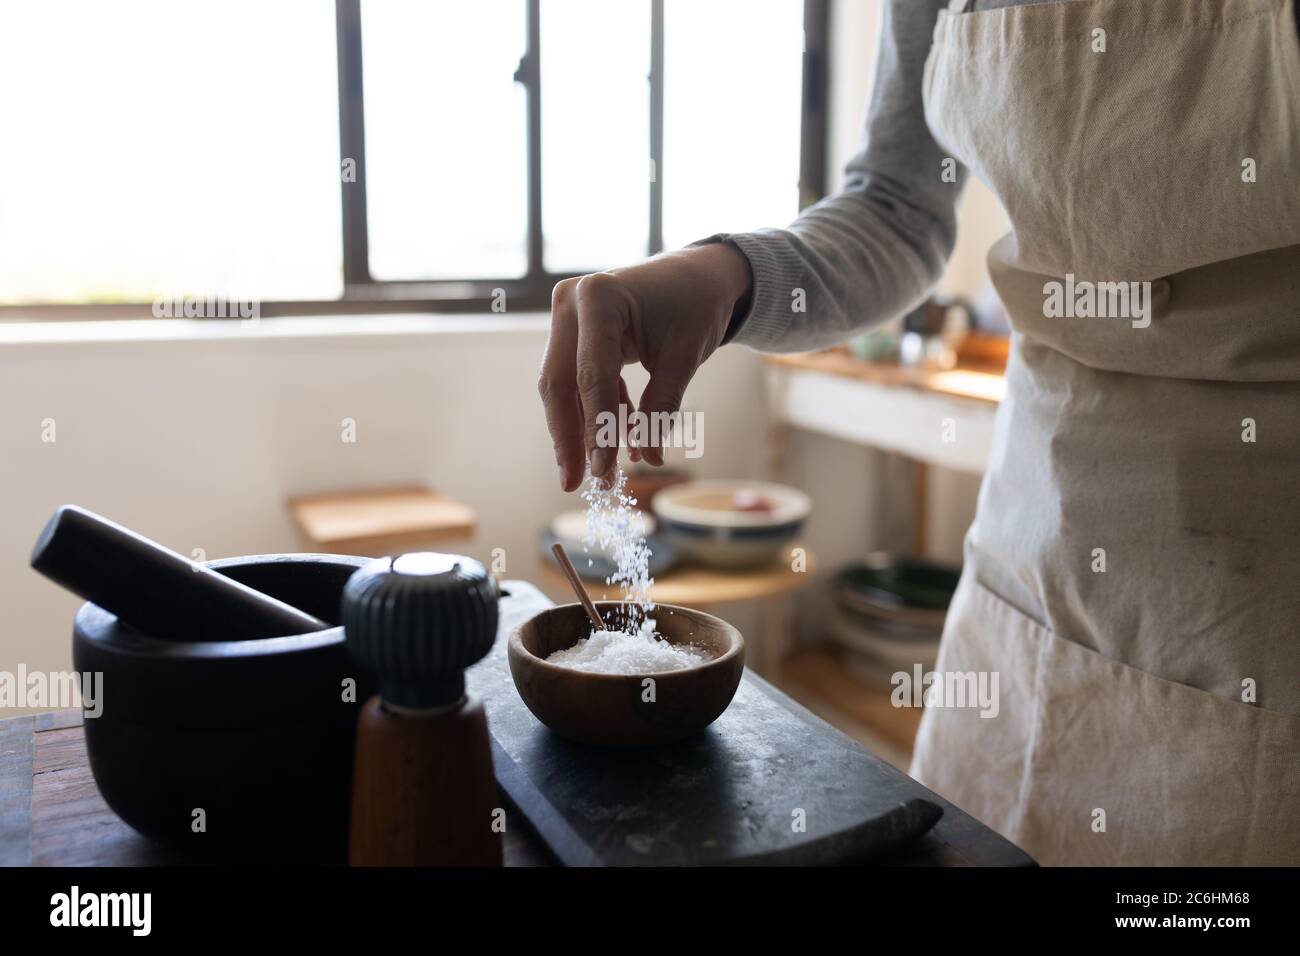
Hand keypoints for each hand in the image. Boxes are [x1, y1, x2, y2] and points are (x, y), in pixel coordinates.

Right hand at [538, 242, 752, 490]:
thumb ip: (662, 406)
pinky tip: (617, 442)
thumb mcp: (685, 356)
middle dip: (570, 438)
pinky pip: (580, 380)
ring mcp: (568, 317)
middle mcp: (571, 303)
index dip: (594, 429)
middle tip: (575, 483)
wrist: (699, 275)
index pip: (591, 376)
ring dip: (583, 431)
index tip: (600, 472)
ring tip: (602, 474)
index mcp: (598, 298)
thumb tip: (649, 458)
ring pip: (565, 387)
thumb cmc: (696, 305)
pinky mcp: (575, 332)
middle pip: (561, 384)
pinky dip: (599, 412)